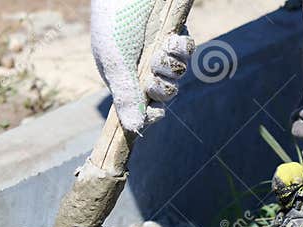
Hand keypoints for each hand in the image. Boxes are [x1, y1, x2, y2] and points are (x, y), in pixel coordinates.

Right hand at [90, 0, 194, 132]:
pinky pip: (187, 51)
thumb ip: (125, 95)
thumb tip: (133, 128)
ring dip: (173, 68)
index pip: (138, 107)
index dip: (149, 114)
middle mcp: (141, 67)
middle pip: (162, 94)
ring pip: (177, 74)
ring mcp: (159, 50)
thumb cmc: (115, 22)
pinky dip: (183, 50)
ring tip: (163, 51)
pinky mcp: (174, 33)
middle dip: (162, 90)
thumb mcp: (116, 62)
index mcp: (122, 78)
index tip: (155, 113)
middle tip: (154, 78)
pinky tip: (172, 40)